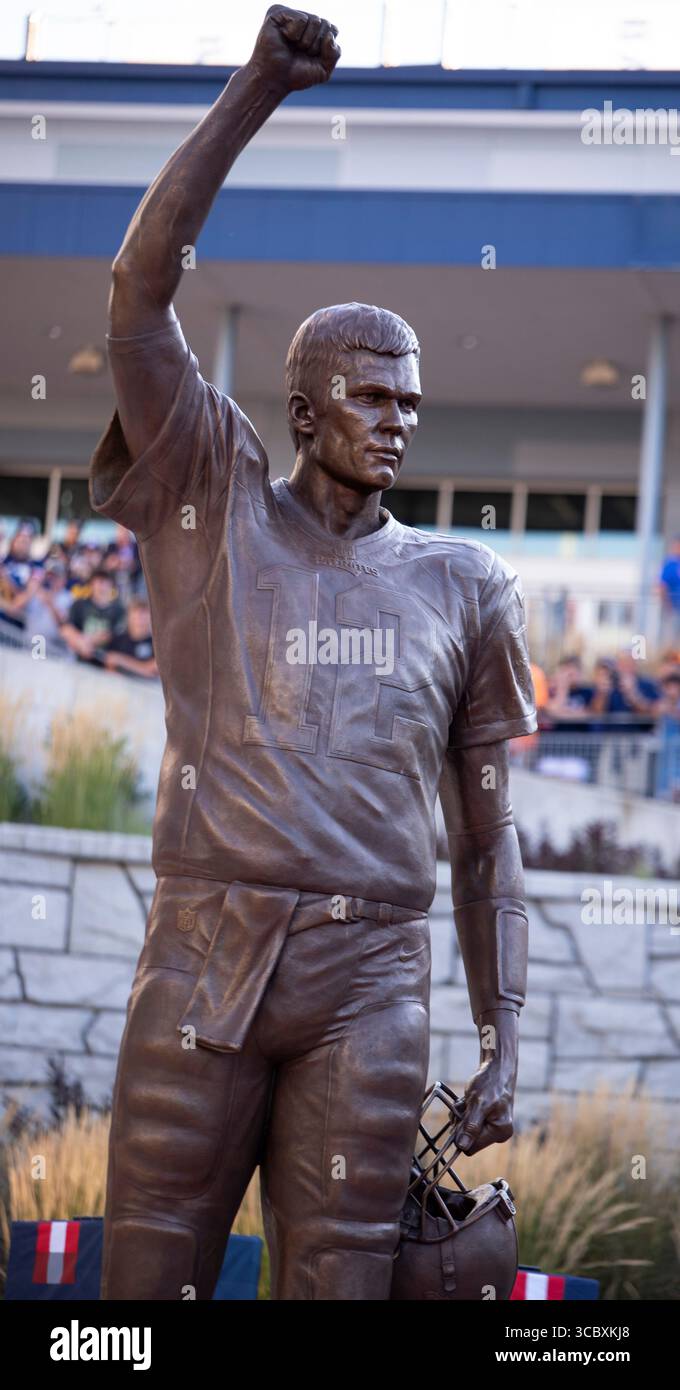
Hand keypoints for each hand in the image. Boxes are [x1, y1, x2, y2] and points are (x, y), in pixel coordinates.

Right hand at [249, 5, 340, 93]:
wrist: (274, 80)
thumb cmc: (296, 75)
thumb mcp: (323, 70)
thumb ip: (334, 54)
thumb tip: (330, 35)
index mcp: (314, 30)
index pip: (332, 30)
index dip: (325, 48)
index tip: (311, 57)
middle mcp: (303, 20)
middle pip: (325, 23)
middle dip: (316, 45)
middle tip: (300, 53)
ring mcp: (291, 15)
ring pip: (314, 20)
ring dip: (305, 41)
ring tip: (292, 47)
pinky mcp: (278, 12)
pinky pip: (300, 19)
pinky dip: (294, 34)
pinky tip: (283, 38)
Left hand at [452, 1011, 518, 1154]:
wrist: (497, 1067)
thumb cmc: (491, 1083)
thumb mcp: (478, 1104)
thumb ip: (470, 1126)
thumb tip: (462, 1147)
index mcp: (499, 1132)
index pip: (471, 1148)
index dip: (461, 1134)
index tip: (461, 1117)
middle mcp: (497, 1133)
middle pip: (467, 1139)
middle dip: (461, 1122)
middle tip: (465, 1106)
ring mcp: (491, 1126)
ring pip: (464, 1129)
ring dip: (461, 1115)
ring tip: (468, 1100)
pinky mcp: (485, 1119)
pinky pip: (466, 1121)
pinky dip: (464, 1111)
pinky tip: (469, 1100)